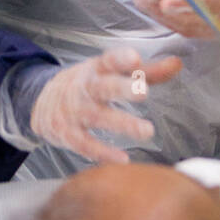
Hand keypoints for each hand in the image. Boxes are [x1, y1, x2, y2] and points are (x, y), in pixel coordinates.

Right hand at [29, 46, 181, 163]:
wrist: (41, 102)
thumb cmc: (87, 84)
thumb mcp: (111, 73)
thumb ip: (146, 71)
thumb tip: (178, 63)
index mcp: (96, 69)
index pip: (108, 60)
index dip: (120, 59)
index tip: (135, 59)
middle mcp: (84, 88)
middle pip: (103, 87)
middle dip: (121, 88)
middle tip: (143, 91)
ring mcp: (74, 112)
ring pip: (97, 117)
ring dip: (121, 124)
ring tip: (146, 131)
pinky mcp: (67, 134)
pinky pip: (84, 144)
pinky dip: (102, 153)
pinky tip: (123, 160)